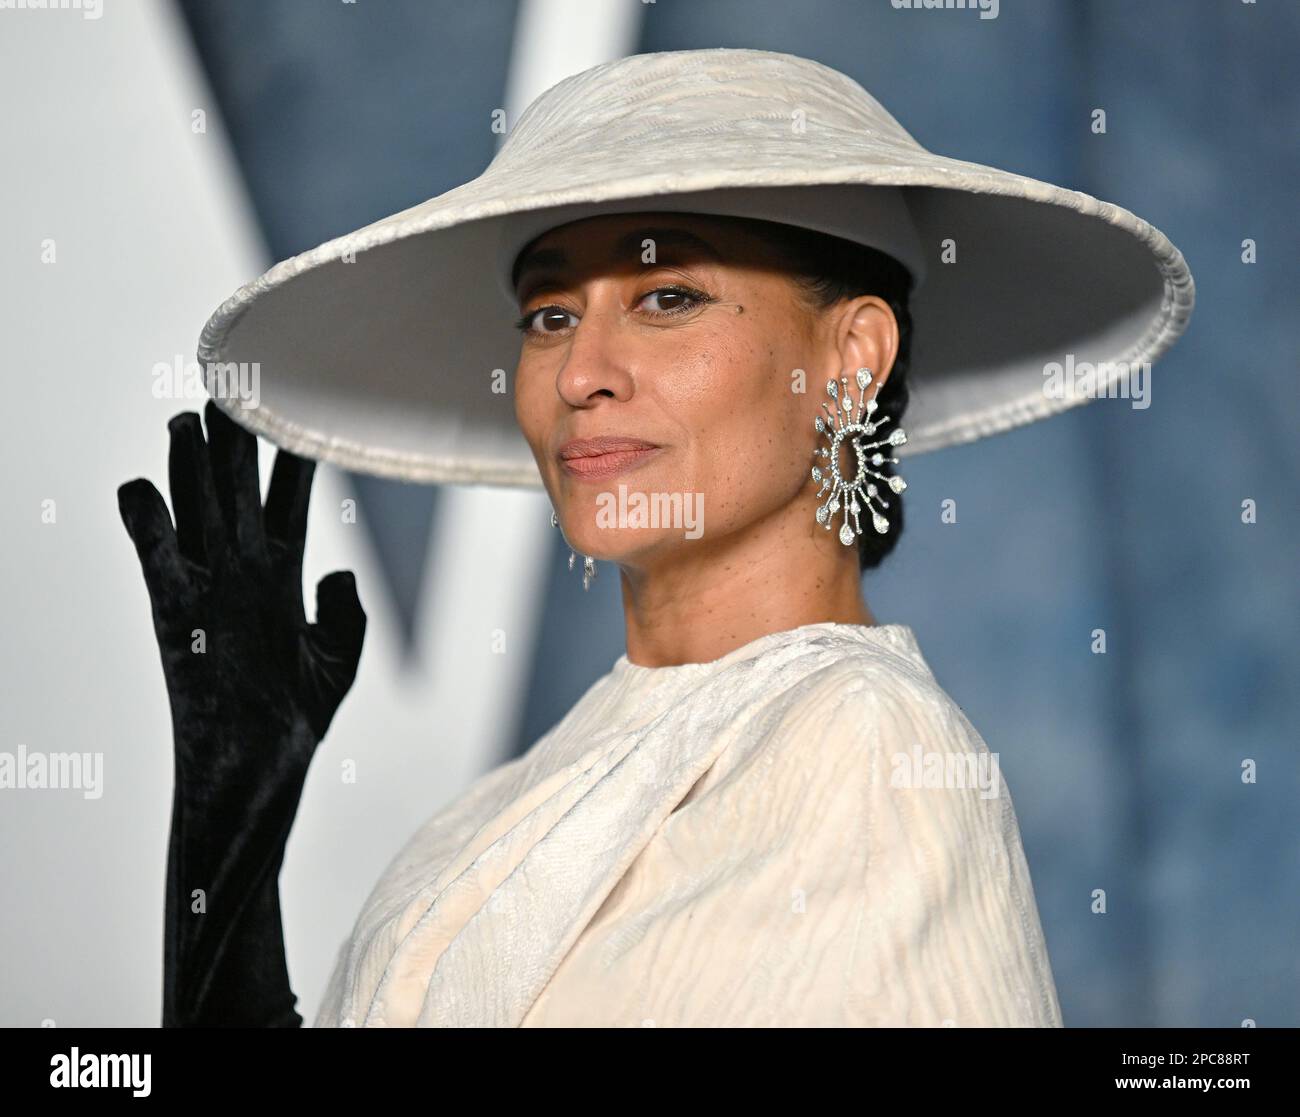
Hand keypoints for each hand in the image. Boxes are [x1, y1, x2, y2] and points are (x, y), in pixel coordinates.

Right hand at [118, 399, 365, 1025]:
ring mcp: (209, 595)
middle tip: (233, 393)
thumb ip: (346, 612)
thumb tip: (341, 572)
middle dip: (234, 448)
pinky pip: (160, 566)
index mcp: (281, 582)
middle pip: (235, 498)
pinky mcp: (178, 622)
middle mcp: (242, 579)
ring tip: (188, 419)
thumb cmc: (296, 722)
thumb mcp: (338, 660)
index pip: (286, 507)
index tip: (299, 419)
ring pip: (196, 518)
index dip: (289, 465)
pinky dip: (147, 528)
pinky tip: (139, 487)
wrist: (261, 776)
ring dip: (191, 472)